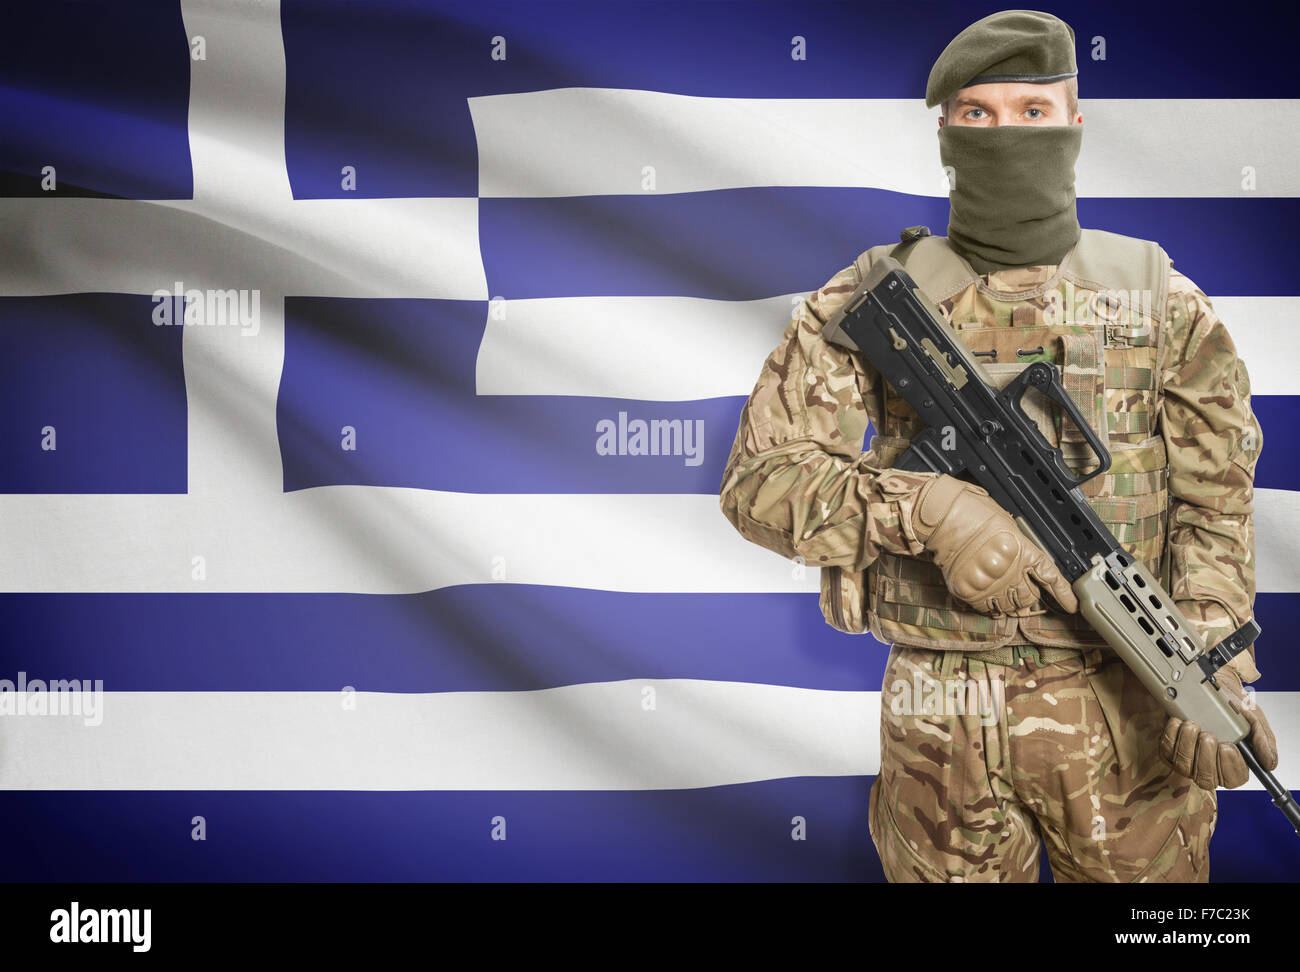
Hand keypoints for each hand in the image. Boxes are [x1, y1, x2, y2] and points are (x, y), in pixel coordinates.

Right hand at [910, 474, 1077, 615]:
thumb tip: (1030, 570)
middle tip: (1021, 588)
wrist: (942, 516)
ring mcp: (987, 583)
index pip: (1050, 578)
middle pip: (1029, 597)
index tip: (1071, 605)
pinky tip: (990, 596)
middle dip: (1029, 595)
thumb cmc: (974, 513)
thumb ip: (1022, 549)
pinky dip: (992, 606)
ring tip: (1003, 590)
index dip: (1063, 594)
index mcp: (1021, 550)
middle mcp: (1007, 570)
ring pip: (1010, 606)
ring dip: (1011, 603)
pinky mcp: (968, 591)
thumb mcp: (1009, 525)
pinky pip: (988, 609)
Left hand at [1158, 667, 1277, 789]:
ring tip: (1192, 725)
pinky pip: (1167, 751)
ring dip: (1187, 745)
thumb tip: (1269, 762)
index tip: (1228, 746)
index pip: (1233, 780)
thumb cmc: (1231, 705)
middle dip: (1206, 756)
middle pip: (1206, 778)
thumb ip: (1263, 740)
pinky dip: (1171, 736)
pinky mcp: (1170, 748)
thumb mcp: (1253, 719)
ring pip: (1184, 766)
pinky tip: (1178, 722)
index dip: (1230, 766)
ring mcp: (1188, 759)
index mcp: (1233, 762)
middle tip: (1209, 735)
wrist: (1209, 685)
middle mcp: (1210, 765)